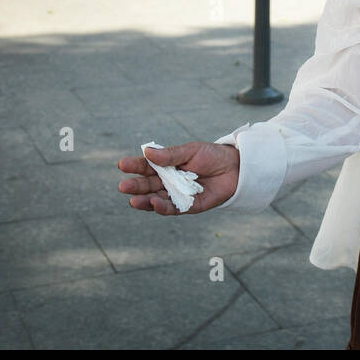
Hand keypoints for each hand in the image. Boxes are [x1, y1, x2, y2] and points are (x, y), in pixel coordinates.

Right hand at [117, 142, 240, 214]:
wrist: (237, 167)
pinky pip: (174, 208)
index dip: (135, 166)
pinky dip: (163, 207)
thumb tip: (147, 152)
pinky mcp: (190, 206)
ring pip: (158, 200)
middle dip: (136, 187)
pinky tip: (154, 204)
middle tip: (124, 186)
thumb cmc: (212, 156)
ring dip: (145, 201)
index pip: (147, 167)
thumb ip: (170, 155)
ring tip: (134, 200)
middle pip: (149, 186)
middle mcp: (170, 182)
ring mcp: (179, 194)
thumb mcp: (190, 151)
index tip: (122, 164)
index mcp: (167, 166)